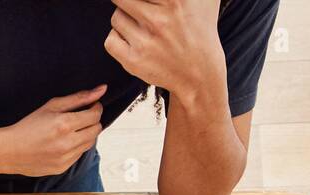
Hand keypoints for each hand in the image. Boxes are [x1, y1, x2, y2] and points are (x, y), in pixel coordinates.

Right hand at [0, 86, 105, 176]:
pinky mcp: (62, 168)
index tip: (90, 105)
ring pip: (90, 143)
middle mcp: (67, 143)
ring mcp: (65, 158)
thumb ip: (78, 98)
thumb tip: (102, 89)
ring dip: (85, 134)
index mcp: (64, 124)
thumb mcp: (51, 106)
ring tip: (71, 130)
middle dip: (92, 121)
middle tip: (81, 117)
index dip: (96, 107)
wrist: (9, 150)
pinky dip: (76, 146)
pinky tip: (62, 142)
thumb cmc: (28, 125)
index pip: (95, 115)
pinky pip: (79, 154)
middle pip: (96, 129)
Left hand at [105, 0, 224, 101]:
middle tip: (136, 8)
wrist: (199, 72)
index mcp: (174, 1)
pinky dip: (118, 39)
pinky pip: (110, 40)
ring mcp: (146, 41)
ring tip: (143, 26)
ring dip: (125, 19)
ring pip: (116, 17)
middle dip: (126, 2)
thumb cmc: (200, 26)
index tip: (139, 4)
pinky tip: (134, 41)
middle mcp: (160, 19)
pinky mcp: (134, 60)